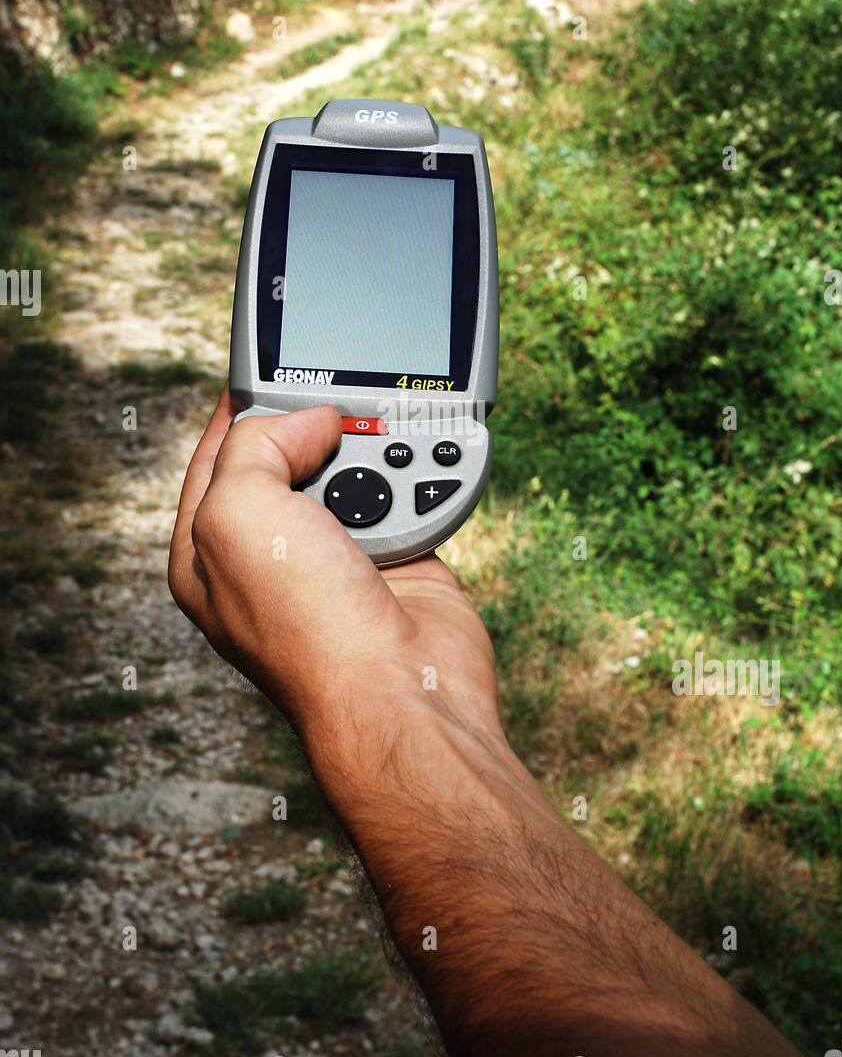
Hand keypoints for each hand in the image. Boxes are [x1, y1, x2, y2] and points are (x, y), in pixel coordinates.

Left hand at [168, 386, 499, 760]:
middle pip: (288, 455)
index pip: (217, 455)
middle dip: (316, 429)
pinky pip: (404, 492)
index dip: (242, 406)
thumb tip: (311, 421)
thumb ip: (253, 444)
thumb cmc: (310, 628)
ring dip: (374, 456)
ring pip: (352, 469)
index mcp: (207, 553)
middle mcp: (269, 557)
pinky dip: (417, 480)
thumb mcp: (238, 514)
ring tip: (385, 455)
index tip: (272, 364)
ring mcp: (333, 559)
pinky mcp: (392, 560)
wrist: (404, 692)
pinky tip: (419, 478)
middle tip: (339, 411)